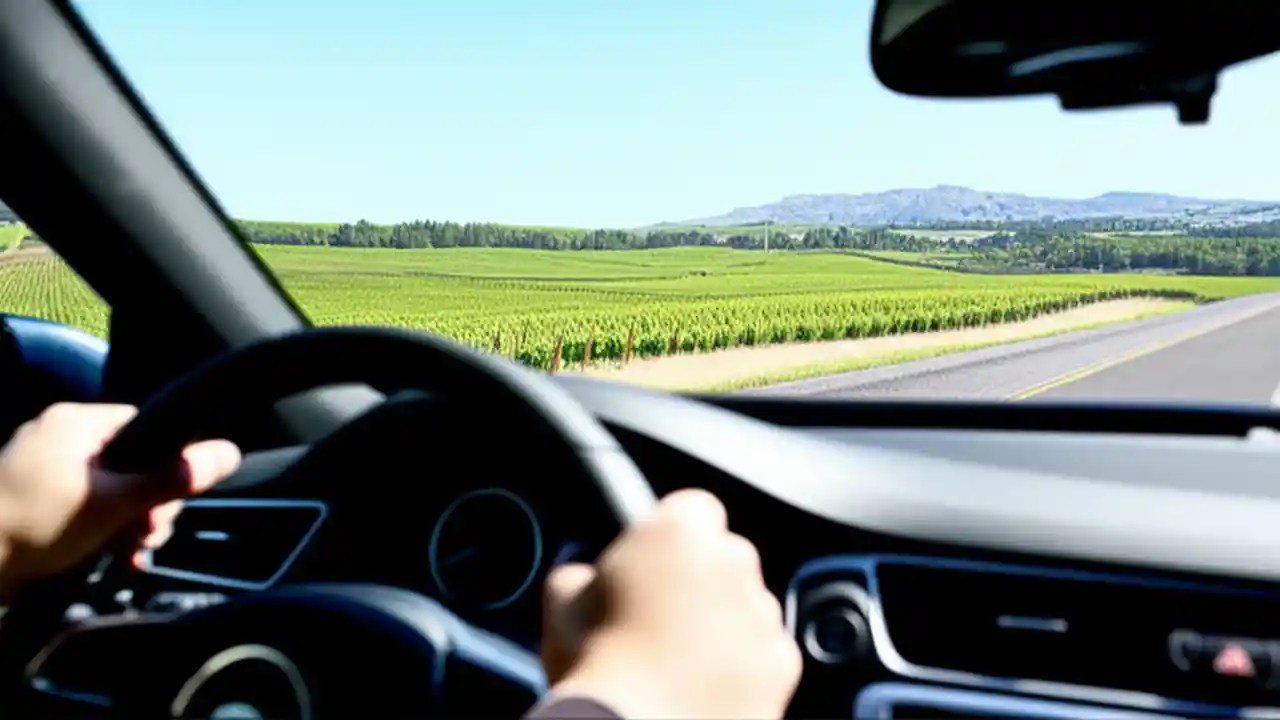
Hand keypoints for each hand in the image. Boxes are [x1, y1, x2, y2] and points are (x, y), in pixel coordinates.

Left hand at [0, 402, 240, 600]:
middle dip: (151, 503)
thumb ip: (174, 478)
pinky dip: (107, 529)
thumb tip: (231, 452)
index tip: (172, 502)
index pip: (147, 429)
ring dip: (133, 522)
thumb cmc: (41, 524)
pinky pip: (90, 505)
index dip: (169, 465)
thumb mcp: (116, 503)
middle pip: (134, 462)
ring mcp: (46, 469)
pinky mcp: (38, 500)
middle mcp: (60, 437)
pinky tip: (116, 556)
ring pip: (114, 489)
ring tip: (132, 551)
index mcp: (76, 422)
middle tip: (150, 535)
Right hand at [539, 489, 801, 718]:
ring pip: (748, 605)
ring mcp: (765, 613)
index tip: (649, 563)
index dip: (668, 535)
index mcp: (679, 530)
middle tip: (659, 616)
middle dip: (700, 579)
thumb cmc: (596, 663)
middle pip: (725, 555)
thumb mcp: (563, 601)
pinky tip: (706, 687)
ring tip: (679, 660)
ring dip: (723, 622)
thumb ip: (584, 571)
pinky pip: (766, 652)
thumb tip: (584, 576)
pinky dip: (745, 666)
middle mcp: (733, 561)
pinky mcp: (784, 663)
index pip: (690, 507)